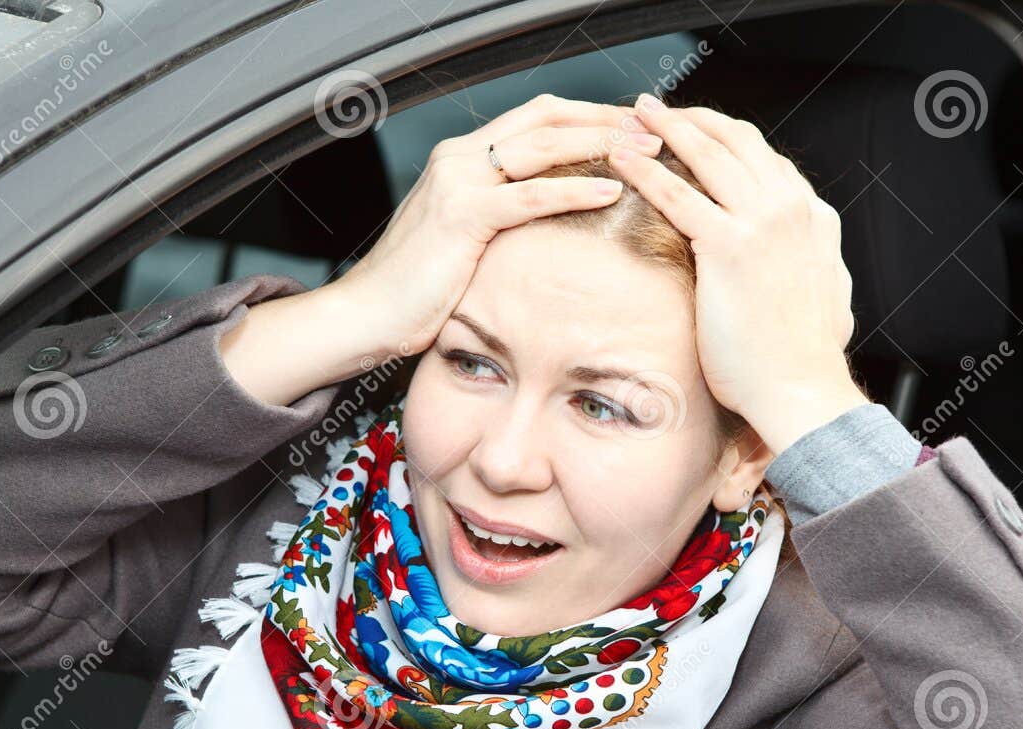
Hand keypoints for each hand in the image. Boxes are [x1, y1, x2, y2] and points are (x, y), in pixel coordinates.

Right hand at [334, 93, 662, 358]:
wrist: (365, 317)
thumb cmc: (414, 292)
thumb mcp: (464, 245)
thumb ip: (498, 222)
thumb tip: (546, 229)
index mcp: (462, 159)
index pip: (539, 119)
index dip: (591, 117)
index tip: (635, 129)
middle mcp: (459, 158)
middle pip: (548, 117)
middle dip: (607, 120)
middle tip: (657, 130)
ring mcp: (458, 182)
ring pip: (544, 145)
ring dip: (602, 146)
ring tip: (648, 155)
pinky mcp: (461, 216)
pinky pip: (529, 195)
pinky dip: (575, 190)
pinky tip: (613, 193)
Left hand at [613, 93, 867, 455]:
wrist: (801, 391)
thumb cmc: (798, 361)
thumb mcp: (817, 300)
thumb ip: (801, 270)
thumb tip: (787, 272)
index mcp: (815, 218)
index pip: (764, 158)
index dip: (723, 139)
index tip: (691, 133)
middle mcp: (794, 208)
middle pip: (737, 139)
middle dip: (692, 118)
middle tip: (653, 110)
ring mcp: (765, 222)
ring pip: (707, 153)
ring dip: (665, 128)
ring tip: (631, 117)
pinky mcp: (732, 245)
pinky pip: (679, 193)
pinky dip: (646, 170)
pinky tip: (620, 160)